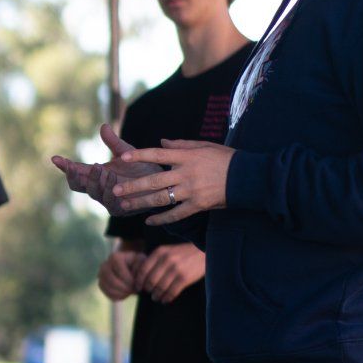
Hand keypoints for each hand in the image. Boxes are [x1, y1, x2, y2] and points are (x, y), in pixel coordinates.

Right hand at [51, 125, 163, 217]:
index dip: (65, 166)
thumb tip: (103, 126)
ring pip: (93, 192)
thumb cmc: (142, 168)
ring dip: (94, 180)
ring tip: (98, 168)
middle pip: (77, 185)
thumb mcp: (126, 152)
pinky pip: (110, 201)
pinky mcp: (119, 209)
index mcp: (96, 175)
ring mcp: (107, 200)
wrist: (162, 183)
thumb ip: (114, 142)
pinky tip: (111, 179)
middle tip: (74, 165)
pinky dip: (109, 189)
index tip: (55, 158)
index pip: (76, 171)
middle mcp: (98, 188)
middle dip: (74, 175)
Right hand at [97, 249, 144, 300]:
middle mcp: (105, 265)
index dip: (129, 280)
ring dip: (122, 293)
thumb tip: (136, 279)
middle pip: (112, 281)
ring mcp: (101, 275)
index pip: (120, 272)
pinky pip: (107, 294)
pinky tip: (125, 294)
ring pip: (109, 288)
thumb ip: (141, 268)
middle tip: (134, 290)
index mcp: (115, 257)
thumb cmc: (138, 264)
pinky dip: (117, 296)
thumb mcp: (142, 262)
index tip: (138, 283)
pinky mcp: (101, 284)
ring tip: (131, 292)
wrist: (130, 266)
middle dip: (125, 288)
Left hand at [111, 139, 233, 223]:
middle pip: (154, 180)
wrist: (248, 177)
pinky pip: (176, 214)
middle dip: (133, 186)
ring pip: (161, 198)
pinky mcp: (198, 205)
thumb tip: (161, 141)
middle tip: (115, 189)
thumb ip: (181, 144)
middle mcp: (186, 173)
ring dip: (140, 202)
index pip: (158, 153)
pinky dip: (162, 218)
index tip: (122, 157)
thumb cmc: (226, 158)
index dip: (139, 155)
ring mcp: (191, 190)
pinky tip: (149, 221)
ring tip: (124, 204)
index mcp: (187, 156)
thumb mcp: (204, 146)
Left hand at [138, 243, 205, 303]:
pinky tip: (165, 300)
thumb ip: (155, 260)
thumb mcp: (168, 251)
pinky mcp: (184, 278)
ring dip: (156, 295)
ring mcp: (176, 269)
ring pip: (160, 288)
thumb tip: (140, 276)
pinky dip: (166, 298)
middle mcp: (166, 260)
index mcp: (159, 252)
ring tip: (156, 298)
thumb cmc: (183, 254)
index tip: (138, 288)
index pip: (143, 270)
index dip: (138, 281)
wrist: (204, 252)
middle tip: (148, 293)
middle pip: (150, 280)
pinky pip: (171, 292)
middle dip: (148, 289)